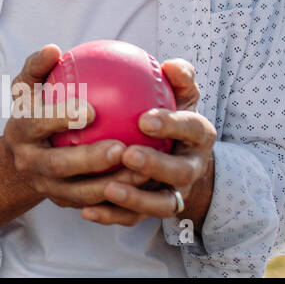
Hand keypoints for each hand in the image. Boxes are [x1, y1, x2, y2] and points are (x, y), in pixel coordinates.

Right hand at [2, 45, 153, 209]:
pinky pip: (93, 204)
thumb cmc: (33, 110)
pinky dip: (118, 198)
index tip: (93, 110)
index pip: (37, 123)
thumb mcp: (27, 87)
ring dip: (112, 183)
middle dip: (90, 159)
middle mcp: (29, 162)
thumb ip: (38, 66)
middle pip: (58, 165)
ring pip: (80, 192)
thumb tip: (54, 49)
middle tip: (122, 148)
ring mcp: (45, 187)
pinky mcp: (64, 202)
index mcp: (19, 130)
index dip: (62, 117)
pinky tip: (145, 184)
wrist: (21, 154)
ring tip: (143, 171)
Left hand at [84, 58, 216, 226]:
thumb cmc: (165, 110)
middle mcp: (192, 167)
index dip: (172, 126)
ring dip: (136, 199)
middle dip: (157, 166)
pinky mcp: (154, 211)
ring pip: (162, 204)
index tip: (144, 119)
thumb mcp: (176, 91)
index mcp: (198, 135)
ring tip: (108, 188)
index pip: (192, 129)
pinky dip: (113, 216)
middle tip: (126, 154)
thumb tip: (169, 65)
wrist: (172, 152)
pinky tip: (86, 211)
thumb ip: (176, 77)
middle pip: (181, 172)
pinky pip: (134, 219)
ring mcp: (175, 192)